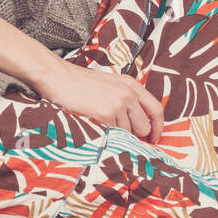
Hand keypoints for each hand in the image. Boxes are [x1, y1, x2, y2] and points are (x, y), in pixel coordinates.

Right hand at [30, 55, 163, 144]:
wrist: (58, 77)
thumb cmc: (80, 84)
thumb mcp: (110, 85)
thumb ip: (126, 100)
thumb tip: (138, 126)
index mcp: (132, 84)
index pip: (157, 109)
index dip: (158, 128)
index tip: (154, 139)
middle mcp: (129, 93)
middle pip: (144, 127)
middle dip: (134, 135)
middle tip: (118, 134)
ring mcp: (118, 103)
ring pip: (128, 133)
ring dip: (115, 133)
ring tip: (98, 120)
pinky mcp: (106, 113)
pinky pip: (113, 134)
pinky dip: (104, 134)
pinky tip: (93, 122)